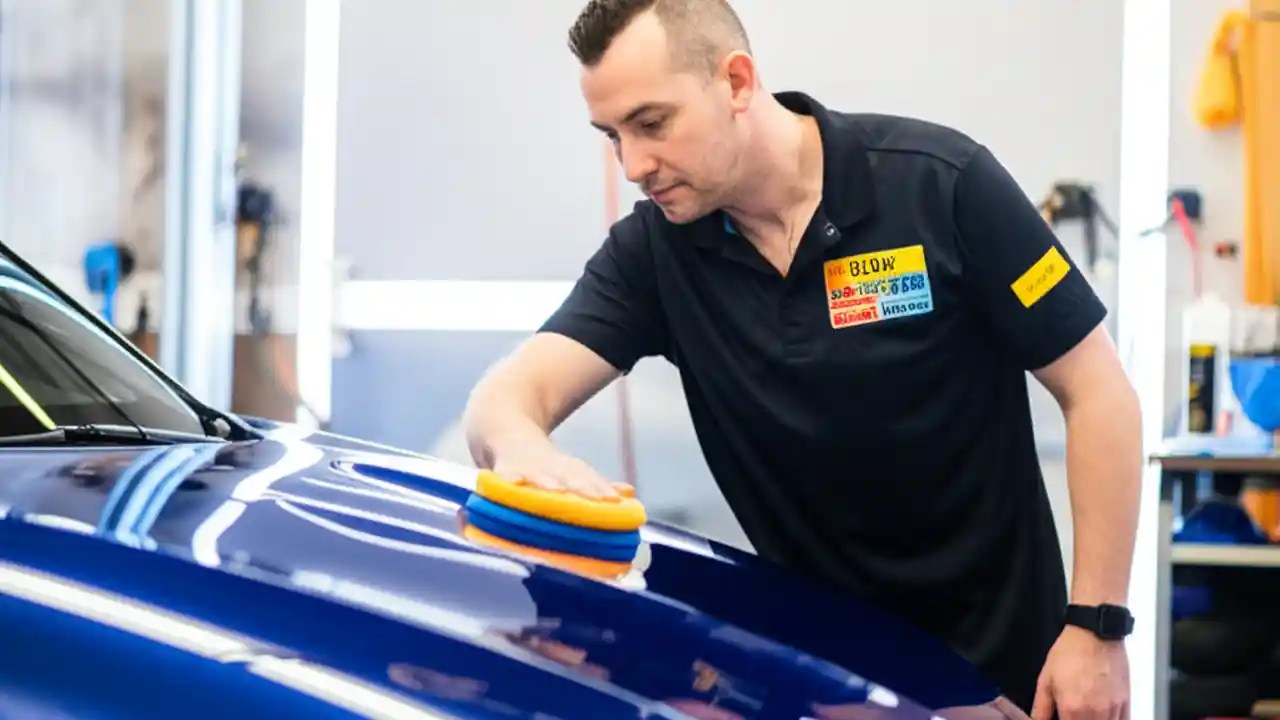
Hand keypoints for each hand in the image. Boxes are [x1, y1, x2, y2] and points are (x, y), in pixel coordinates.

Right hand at [492, 445, 622, 500]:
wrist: (500, 421)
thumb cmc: (538, 459)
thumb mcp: (566, 469)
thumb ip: (593, 484)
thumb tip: (629, 492)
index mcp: (565, 468)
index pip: (585, 478)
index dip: (599, 488)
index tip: (614, 501)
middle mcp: (547, 466)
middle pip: (568, 476)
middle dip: (583, 487)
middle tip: (601, 500)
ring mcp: (524, 465)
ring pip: (539, 475)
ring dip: (548, 483)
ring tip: (559, 492)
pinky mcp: (501, 467)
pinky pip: (504, 474)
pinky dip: (507, 478)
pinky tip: (511, 483)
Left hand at [1032, 625, 1128, 719]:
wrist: (1094, 632)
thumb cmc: (1071, 651)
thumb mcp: (1045, 679)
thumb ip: (1041, 707)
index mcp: (1072, 708)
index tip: (1061, 716)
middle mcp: (1095, 712)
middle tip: (1071, 713)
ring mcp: (1113, 708)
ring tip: (1083, 713)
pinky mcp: (1125, 702)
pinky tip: (1100, 715)